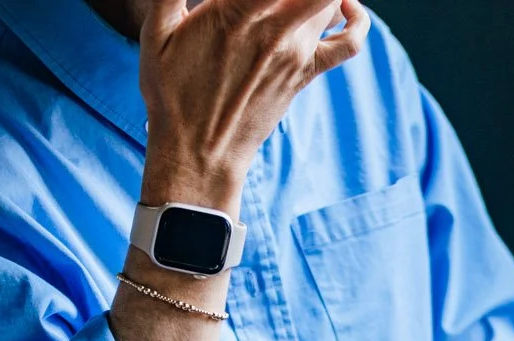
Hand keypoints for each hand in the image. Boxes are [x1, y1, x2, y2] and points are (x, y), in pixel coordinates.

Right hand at [137, 0, 369, 209]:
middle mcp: (272, 29)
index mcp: (233, 12)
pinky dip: (357, 21)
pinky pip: (349, 43)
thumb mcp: (156, 34)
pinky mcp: (306, 73)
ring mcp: (295, 52)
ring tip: (293, 3)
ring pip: (326, 1)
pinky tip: (347, 5)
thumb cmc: (171, 93)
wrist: (198, 152)